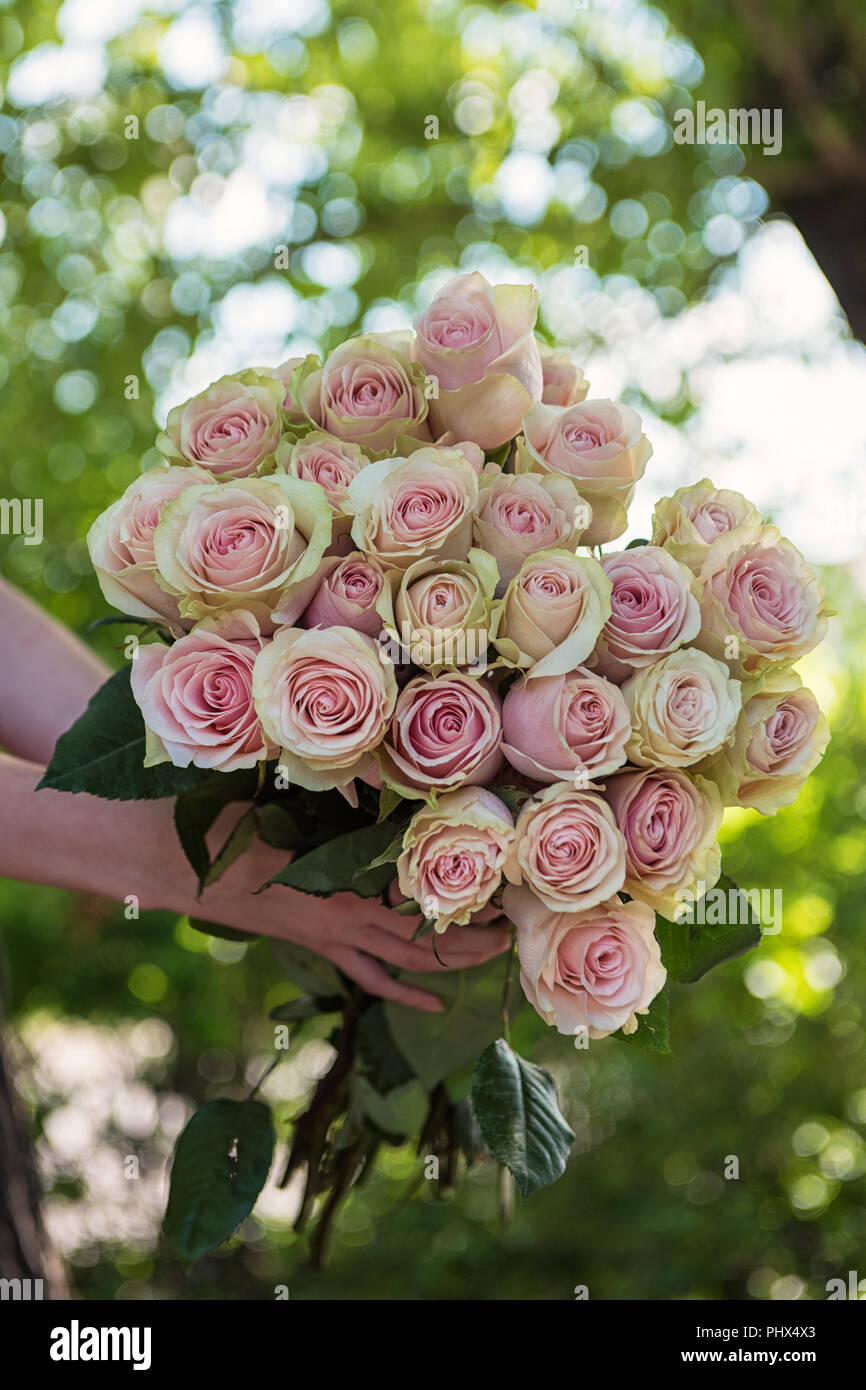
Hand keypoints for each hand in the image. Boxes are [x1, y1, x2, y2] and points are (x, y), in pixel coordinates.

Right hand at [194, 819, 511, 1012]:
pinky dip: (405, 990)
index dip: (464, 900)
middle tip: (515, 926)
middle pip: (424, 942)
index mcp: (337, 886)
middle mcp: (342, 919)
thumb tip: (385, 774)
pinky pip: (370, 975)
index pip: (417, 901)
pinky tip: (435, 1003)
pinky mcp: (319, 941)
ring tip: (495, 952)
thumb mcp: (281, 800)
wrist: (171, 863)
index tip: (503, 886)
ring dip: (452, 960)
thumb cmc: (226, 822)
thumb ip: (336, 793)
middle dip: (474, 938)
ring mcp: (331, 936)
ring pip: (405, 963)